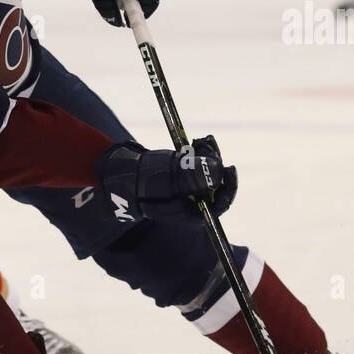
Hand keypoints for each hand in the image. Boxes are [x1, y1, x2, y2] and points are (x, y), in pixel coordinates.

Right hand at [97, 135, 236, 224]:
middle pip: (216, 184)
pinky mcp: (184, 178)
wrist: (124, 178)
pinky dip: (201, 154)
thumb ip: (195, 176)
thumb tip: (220, 169)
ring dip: (209, 155)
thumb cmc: (143, 183)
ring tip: (203, 140)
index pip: (220, 202)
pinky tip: (198, 142)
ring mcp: (190, 190)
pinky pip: (199, 166)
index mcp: (193, 212)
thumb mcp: (169, 180)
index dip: (228, 186)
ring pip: (208, 172)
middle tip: (210, 144)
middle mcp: (195, 202)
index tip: (230, 167)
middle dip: (215, 164)